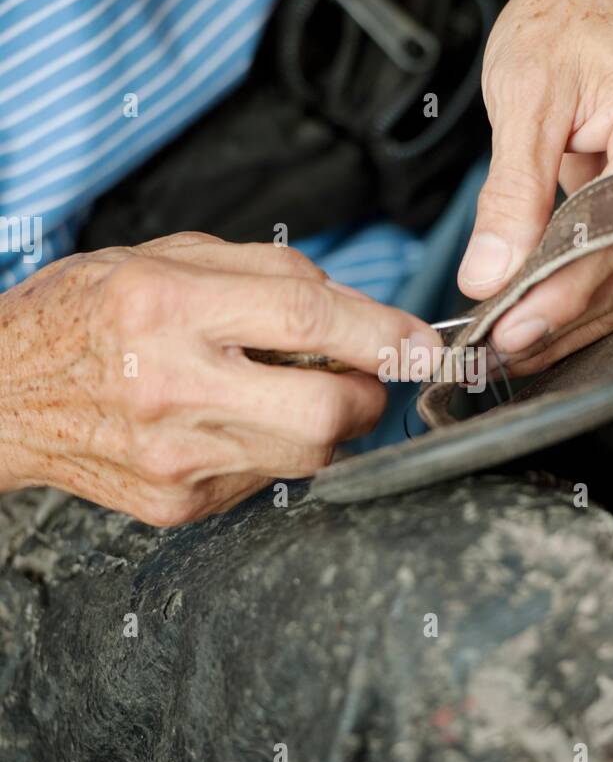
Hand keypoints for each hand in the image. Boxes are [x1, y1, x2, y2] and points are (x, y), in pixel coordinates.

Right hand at [0, 232, 440, 524]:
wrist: (5, 392)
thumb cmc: (88, 313)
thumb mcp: (170, 257)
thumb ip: (271, 274)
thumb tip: (361, 309)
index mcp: (165, 305)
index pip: (306, 320)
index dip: (382, 333)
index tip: (421, 342)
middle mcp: (169, 386)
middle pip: (322, 412)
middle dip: (365, 394)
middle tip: (357, 373)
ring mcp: (172, 457)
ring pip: (307, 454)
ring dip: (326, 422)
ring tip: (284, 389)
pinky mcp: (176, 504)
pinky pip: (267, 479)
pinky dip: (276, 447)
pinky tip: (238, 420)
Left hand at [458, 0, 612, 373]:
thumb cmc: (562, 21)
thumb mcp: (523, 97)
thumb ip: (510, 194)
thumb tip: (489, 277)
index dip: (562, 290)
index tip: (508, 327)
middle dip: (560, 316)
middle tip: (498, 350)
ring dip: (567, 320)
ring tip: (508, 348)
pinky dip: (575, 296)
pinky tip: (533, 320)